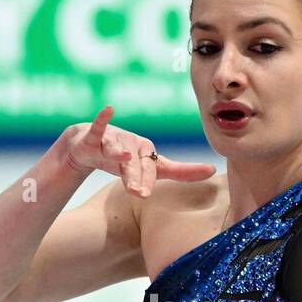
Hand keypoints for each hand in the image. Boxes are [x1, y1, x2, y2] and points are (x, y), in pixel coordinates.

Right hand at [61, 104, 215, 197]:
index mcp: (148, 154)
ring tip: (125, 158)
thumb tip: (213, 170)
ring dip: (119, 156)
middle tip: (140, 193)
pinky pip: (98, 128)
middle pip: (136, 165)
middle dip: (137, 178)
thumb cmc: (124, 159)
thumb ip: (179, 171)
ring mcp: (114, 140)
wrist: (89, 146)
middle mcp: (133, 145)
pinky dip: (102, 119)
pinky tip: (109, 109)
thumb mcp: (150, 168)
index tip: (169, 186)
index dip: (158, 179)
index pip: (156, 169)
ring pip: (117, 151)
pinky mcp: (95, 137)